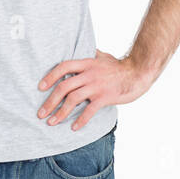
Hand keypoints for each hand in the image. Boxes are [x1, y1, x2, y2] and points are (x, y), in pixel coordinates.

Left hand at [37, 50, 152, 130]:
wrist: (139, 72)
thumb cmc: (120, 66)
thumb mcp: (103, 56)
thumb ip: (91, 55)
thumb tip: (83, 51)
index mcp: (87, 63)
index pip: (63, 67)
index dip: (50, 76)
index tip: (40, 87)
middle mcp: (90, 74)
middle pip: (64, 87)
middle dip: (50, 101)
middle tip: (41, 113)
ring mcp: (97, 86)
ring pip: (73, 99)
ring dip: (60, 113)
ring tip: (51, 122)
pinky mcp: (105, 97)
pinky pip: (89, 110)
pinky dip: (80, 120)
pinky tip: (73, 127)